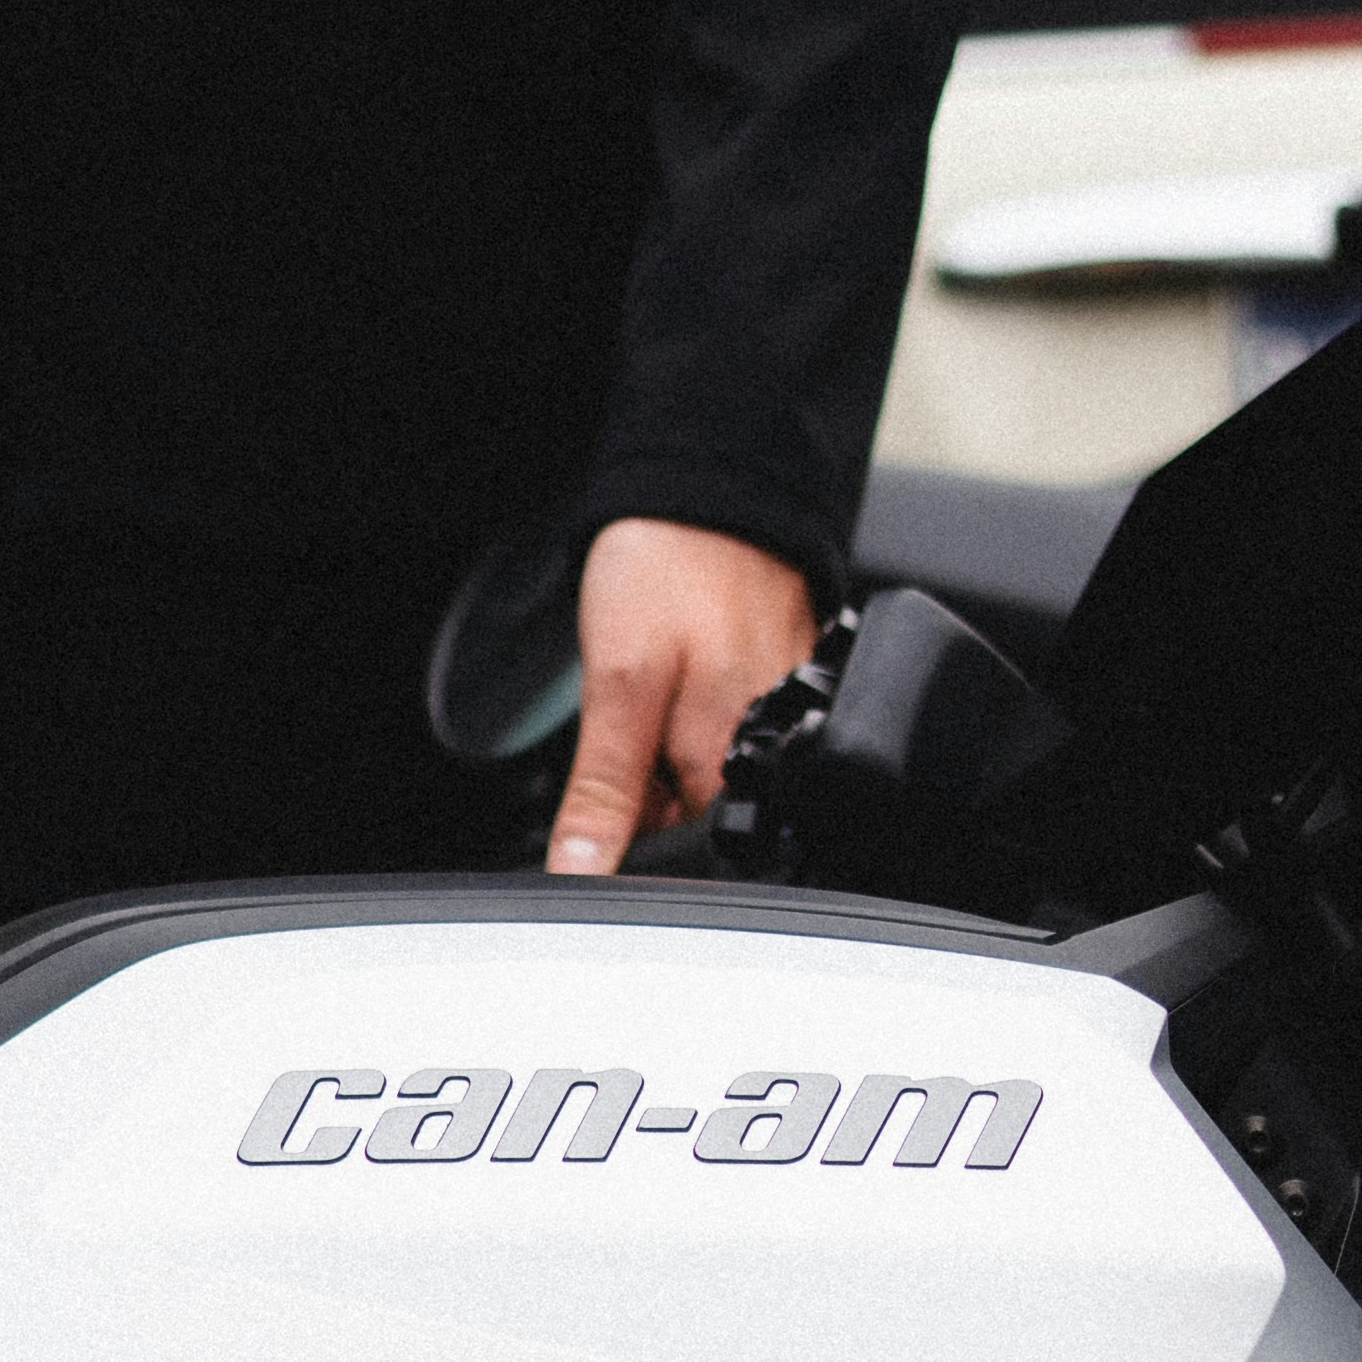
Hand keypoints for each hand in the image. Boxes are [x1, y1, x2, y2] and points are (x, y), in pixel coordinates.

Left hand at [546, 518, 818, 871]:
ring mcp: (777, 717)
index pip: (673, 849)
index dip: (625, 826)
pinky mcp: (779, 685)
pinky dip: (686, 708)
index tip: (604, 775)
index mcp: (730, 764)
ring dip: (661, 742)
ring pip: (699, 769)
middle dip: (642, 778)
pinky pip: (722, 725)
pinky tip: (678, 668)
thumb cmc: (666, 572)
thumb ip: (606, 791)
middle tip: (626, 705)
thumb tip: (581, 873)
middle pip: (688, 813)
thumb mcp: (616, 686)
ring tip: (656, 677)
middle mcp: (767, 753)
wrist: (708, 488)